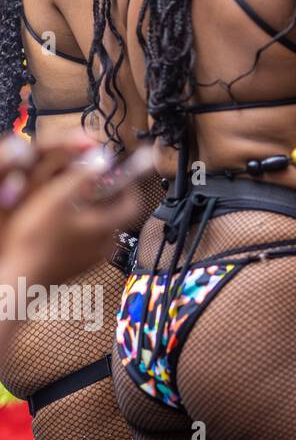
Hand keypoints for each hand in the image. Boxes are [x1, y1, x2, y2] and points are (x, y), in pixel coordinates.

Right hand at [0, 133, 143, 290]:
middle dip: (108, 199)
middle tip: (94, 187)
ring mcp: (90, 260)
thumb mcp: (56, 198)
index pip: (133, 204)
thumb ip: (81, 176)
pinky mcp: (75, 268)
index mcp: (106, 228)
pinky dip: (80, 232)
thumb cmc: (35, 240)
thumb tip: (103, 158)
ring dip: (92, 215)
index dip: (129, 186)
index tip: (120, 175)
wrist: (18, 281)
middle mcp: (104, 247)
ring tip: (73, 204)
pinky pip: (86, 244)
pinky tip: (59, 227)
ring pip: (100, 231)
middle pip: (117, 216)